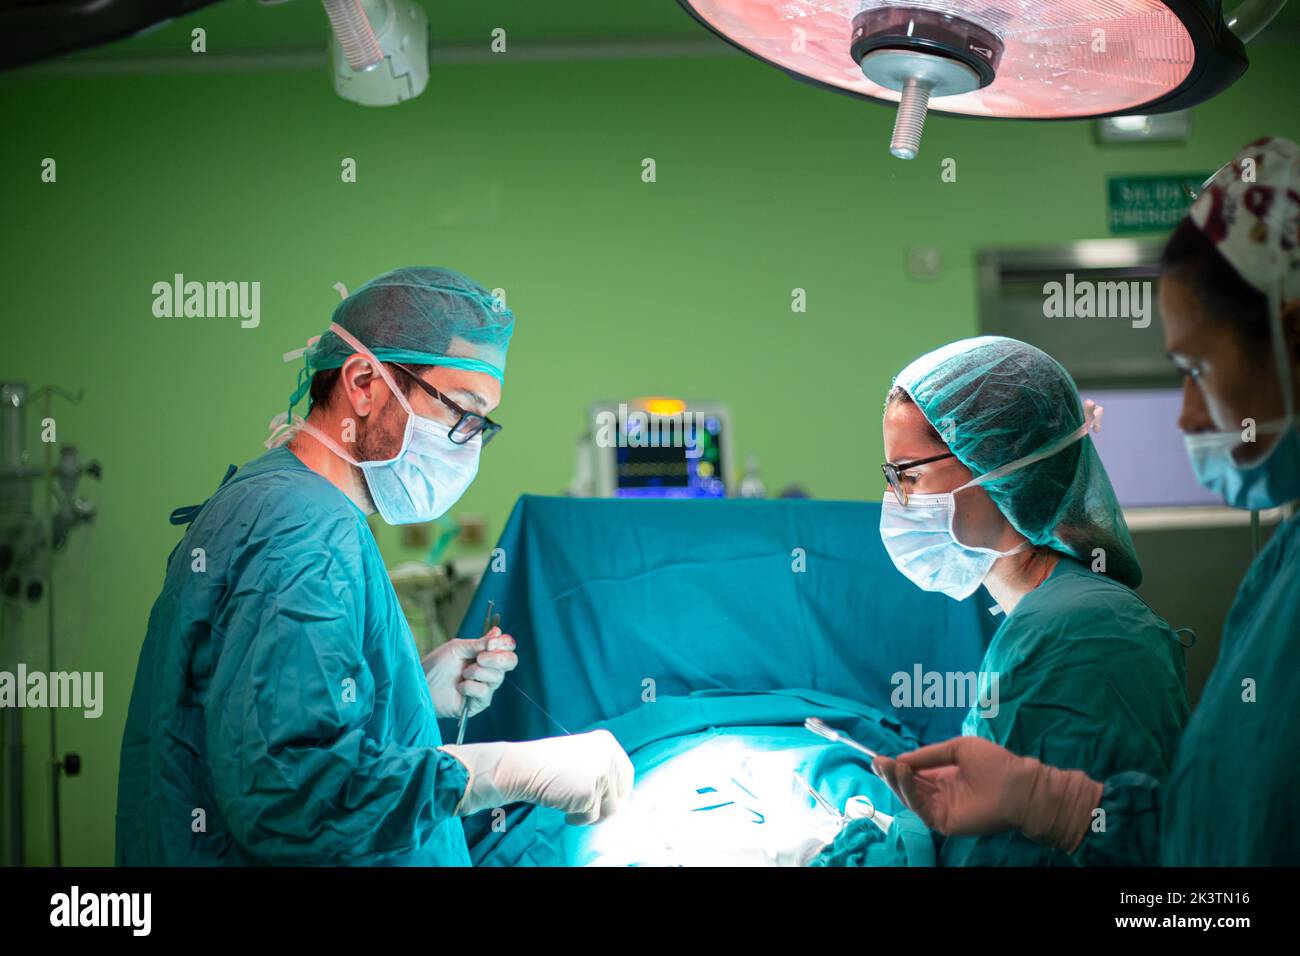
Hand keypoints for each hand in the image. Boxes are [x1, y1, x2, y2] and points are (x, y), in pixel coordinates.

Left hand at [422, 628, 516, 719]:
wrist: (421, 685)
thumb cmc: (436, 665)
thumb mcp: (457, 648)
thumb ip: (479, 643)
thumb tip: (498, 632)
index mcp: (485, 654)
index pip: (507, 647)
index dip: (504, 643)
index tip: (493, 641)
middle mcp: (488, 670)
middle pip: (510, 662)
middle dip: (497, 658)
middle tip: (480, 657)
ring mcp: (485, 686)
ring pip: (497, 677)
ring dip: (478, 672)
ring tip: (463, 673)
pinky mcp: (479, 702)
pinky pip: (485, 692)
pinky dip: (471, 687)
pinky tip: (459, 687)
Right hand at [442, 729, 634, 824]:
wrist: (524, 767)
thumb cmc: (548, 764)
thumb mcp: (581, 756)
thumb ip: (601, 769)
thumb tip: (618, 798)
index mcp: (607, 743)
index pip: (626, 773)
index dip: (620, 791)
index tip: (611, 802)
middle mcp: (608, 756)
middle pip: (622, 793)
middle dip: (607, 806)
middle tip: (588, 810)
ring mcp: (601, 774)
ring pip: (610, 808)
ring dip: (591, 814)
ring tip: (572, 809)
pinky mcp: (589, 793)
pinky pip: (591, 817)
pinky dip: (578, 818)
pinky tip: (564, 810)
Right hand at [873, 736, 1102, 851]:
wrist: (1016, 785)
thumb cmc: (993, 763)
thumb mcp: (957, 748)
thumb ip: (929, 755)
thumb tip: (901, 759)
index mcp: (944, 777)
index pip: (914, 774)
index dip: (897, 766)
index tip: (879, 757)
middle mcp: (939, 793)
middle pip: (907, 786)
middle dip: (890, 773)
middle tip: (876, 761)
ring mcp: (940, 808)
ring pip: (909, 797)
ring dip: (895, 781)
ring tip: (888, 765)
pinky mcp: (942, 821)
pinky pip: (919, 807)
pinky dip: (909, 791)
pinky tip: (904, 773)